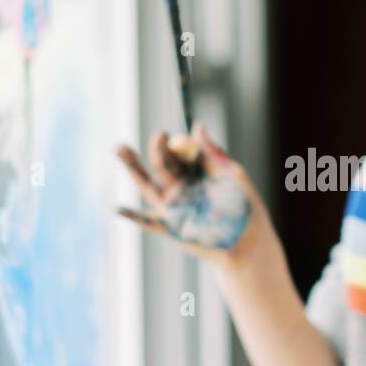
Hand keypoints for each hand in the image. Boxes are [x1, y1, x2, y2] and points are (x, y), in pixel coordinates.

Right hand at [116, 124, 268, 263]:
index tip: (170, 134)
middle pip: (161, 165)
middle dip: (156, 150)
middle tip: (158, 136)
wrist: (249, 240)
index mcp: (195, 171)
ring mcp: (173, 206)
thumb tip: (196, 126)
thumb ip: (213, 153)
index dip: (173, 143)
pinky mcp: (169, 227)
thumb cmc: (244, 205)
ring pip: (148, 185)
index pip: (179, 152)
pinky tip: (117, 209)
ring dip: (133, 167)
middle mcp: (181, 186)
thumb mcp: (231, 175)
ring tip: (120, 147)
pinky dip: (132, 216)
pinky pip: (148, 221)